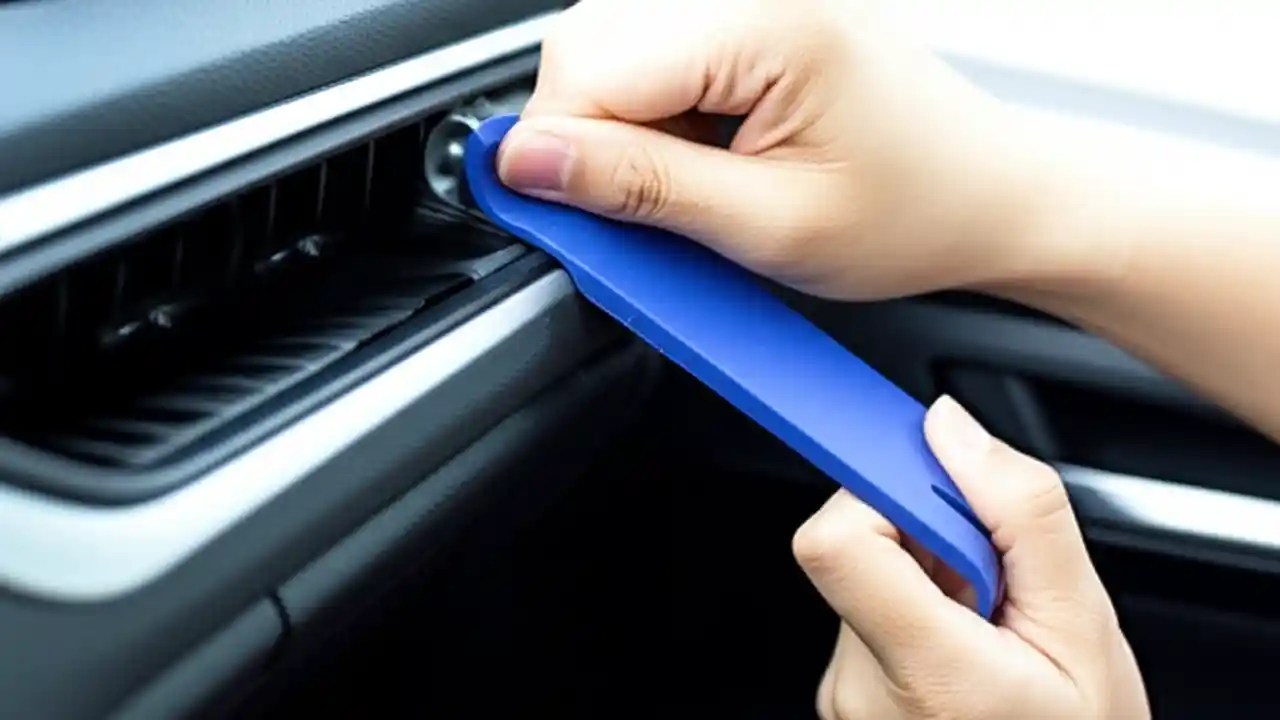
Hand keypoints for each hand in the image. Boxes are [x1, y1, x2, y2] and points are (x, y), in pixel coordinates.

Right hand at [497, 0, 1081, 299]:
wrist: (992, 197)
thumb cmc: (915, 213)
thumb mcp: (768, 226)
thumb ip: (640, 189)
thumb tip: (530, 164)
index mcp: (768, 20)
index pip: (591, 63)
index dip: (557, 147)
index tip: (554, 210)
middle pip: (590, 40)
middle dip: (585, 134)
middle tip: (631, 211)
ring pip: (611, 42)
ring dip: (619, 122)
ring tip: (688, 181)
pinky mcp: (755, 12)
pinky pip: (655, 46)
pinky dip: (653, 109)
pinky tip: (700, 152)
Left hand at [793, 396, 1148, 718]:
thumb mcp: (1085, 628)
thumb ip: (1021, 515)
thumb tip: (951, 428)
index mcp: (924, 670)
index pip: (835, 541)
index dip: (880, 487)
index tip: (932, 479)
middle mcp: (858, 686)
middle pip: (855, 545)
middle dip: (927, 534)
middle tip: (997, 581)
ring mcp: (845, 694)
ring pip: (866, 575)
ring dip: (927, 575)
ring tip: (990, 625)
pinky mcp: (845, 694)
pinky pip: (866, 613)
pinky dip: (917, 609)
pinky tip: (967, 645)